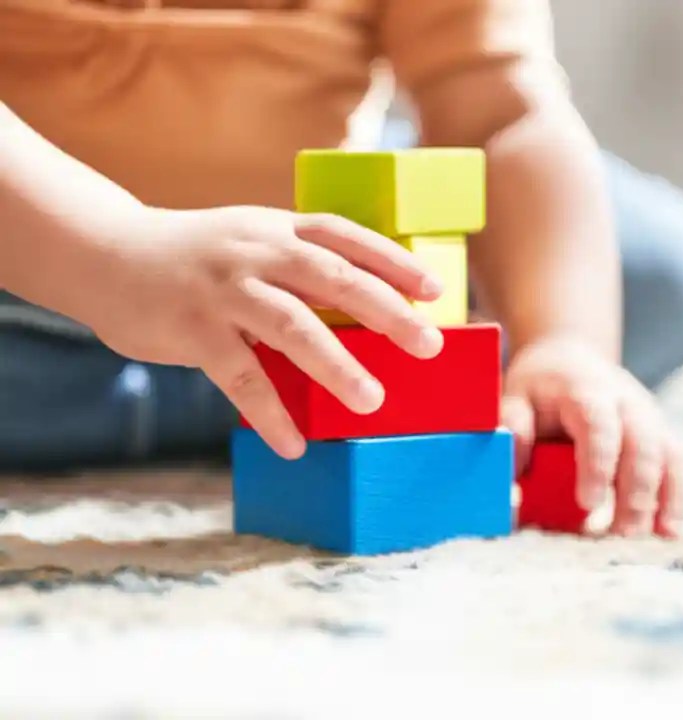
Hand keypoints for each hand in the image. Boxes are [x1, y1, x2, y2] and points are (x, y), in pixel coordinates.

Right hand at [74, 205, 443, 459]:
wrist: (104, 253)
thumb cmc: (197, 258)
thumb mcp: (251, 241)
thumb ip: (299, 265)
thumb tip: (369, 311)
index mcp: (278, 229)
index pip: (346, 237)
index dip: (394, 260)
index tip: (437, 289)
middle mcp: (255, 251)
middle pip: (333, 279)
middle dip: (387, 312)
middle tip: (428, 345)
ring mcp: (223, 290)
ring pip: (292, 327)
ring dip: (337, 366)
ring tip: (372, 401)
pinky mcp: (191, 329)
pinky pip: (240, 377)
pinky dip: (270, 413)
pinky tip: (294, 444)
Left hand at [501, 337, 682, 537]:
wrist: (572, 356)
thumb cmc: (541, 387)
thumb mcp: (515, 397)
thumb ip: (513, 429)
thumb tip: (514, 470)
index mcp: (586, 391)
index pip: (598, 425)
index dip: (597, 464)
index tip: (588, 503)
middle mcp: (626, 401)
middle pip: (642, 444)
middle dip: (637, 491)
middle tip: (623, 533)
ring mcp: (649, 416)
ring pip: (668, 454)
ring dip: (665, 497)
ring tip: (655, 536)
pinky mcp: (660, 432)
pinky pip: (677, 464)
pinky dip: (677, 496)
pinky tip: (669, 530)